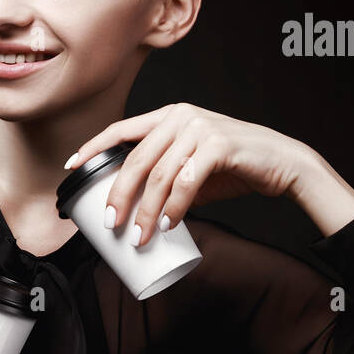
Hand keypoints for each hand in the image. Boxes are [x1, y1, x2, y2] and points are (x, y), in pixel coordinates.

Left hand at [66, 102, 313, 246]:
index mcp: (169, 116)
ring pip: (159, 175)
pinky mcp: (220, 145)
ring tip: (141, 237)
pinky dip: (175, 207)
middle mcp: (181, 117)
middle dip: (119, 196)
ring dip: (146, 211)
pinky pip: (187, 182)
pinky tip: (168, 224)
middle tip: (111, 223)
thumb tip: (134, 206)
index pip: (121, 129)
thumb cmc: (235, 166)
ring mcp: (201, 128)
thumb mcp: (191, 166)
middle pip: (135, 160)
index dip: (93, 147)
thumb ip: (165, 177)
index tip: (71, 166)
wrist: (283, 162)